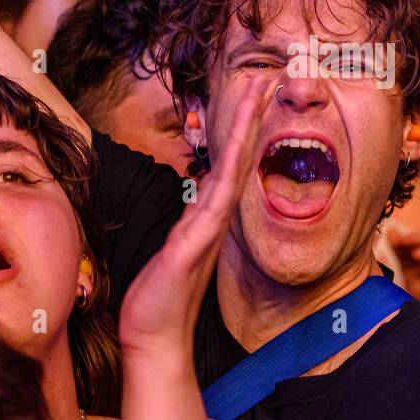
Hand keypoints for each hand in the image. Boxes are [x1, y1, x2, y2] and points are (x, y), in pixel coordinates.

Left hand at [117, 78, 272, 356]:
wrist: (154, 339)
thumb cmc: (160, 297)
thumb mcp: (175, 248)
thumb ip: (190, 223)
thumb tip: (200, 199)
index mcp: (207, 217)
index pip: (230, 163)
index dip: (243, 127)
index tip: (255, 93)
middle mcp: (211, 221)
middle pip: (237, 159)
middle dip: (250, 118)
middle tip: (266, 80)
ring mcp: (204, 234)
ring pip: (228, 175)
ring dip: (242, 136)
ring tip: (254, 100)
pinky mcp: (189, 252)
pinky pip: (209, 210)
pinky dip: (223, 183)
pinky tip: (232, 160)